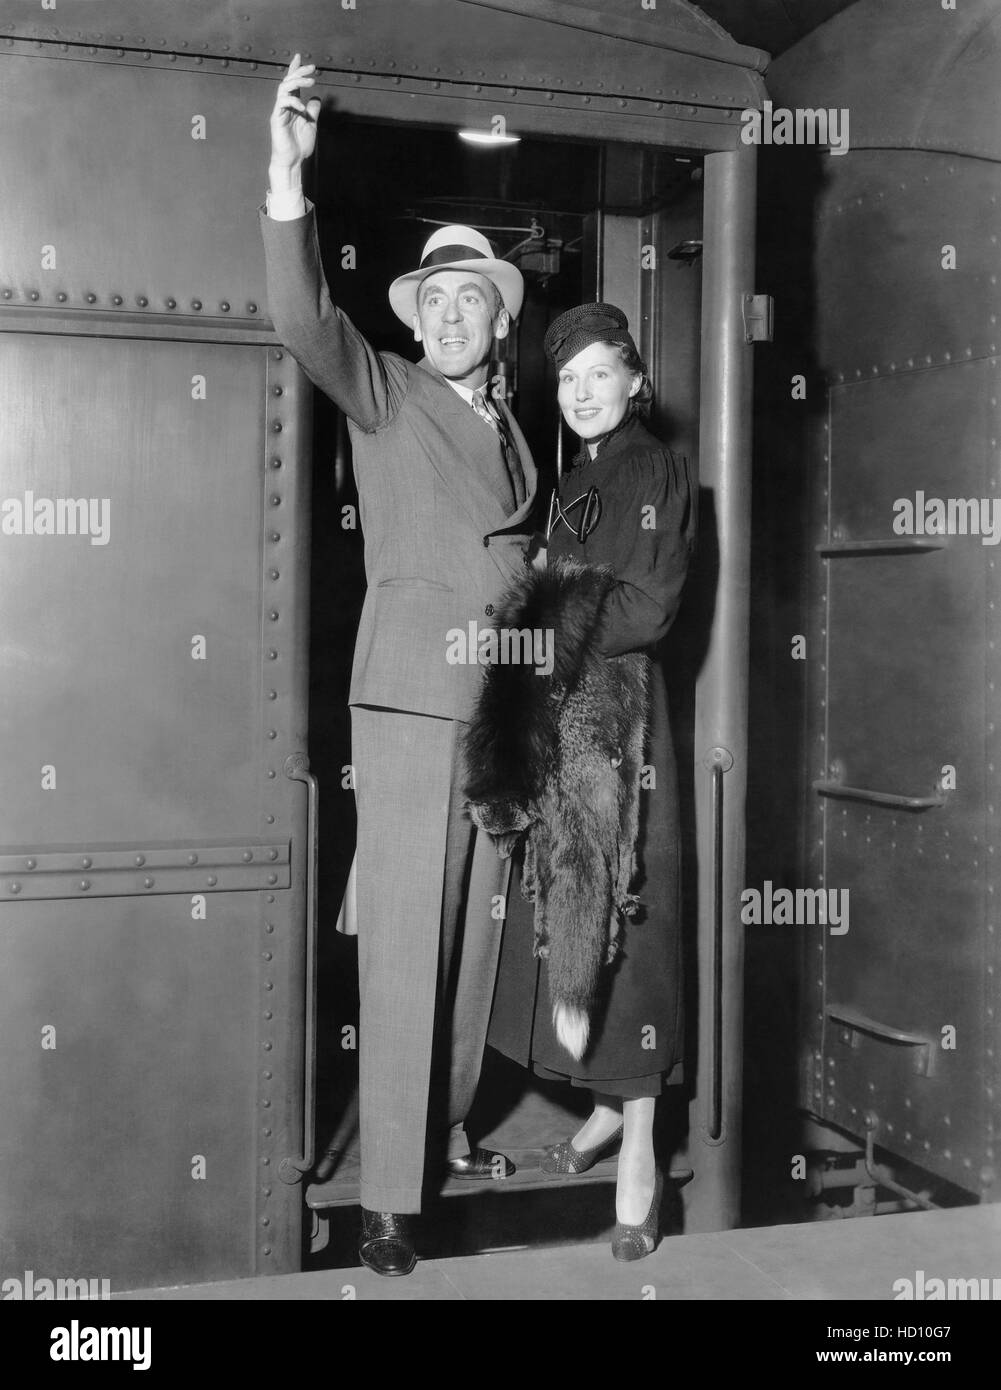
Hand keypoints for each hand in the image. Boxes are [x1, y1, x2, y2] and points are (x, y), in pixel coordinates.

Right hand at [269, 54, 320, 176]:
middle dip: (299, 71)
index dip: (295, 69)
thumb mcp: (311, 125)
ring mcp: (280, 111)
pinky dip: (293, 101)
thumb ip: (313, 111)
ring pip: (284, 88)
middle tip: (312, 66)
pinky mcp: (277, 119)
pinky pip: (282, 103)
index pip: (293, 83)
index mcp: (292, 105)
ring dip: (297, 82)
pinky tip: (302, 106)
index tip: (300, 57)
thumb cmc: (299, 146)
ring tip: (311, 80)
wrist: (292, 161)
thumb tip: (316, 98)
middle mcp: (285, 105)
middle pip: (288, 81)